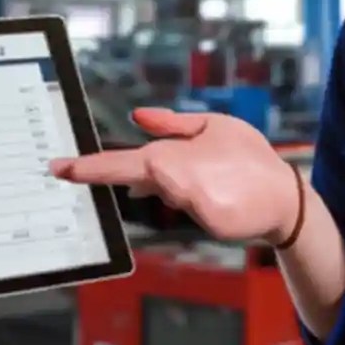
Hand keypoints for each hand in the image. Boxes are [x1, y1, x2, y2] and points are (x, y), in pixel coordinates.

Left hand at [49, 107, 300, 241]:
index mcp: (171, 157)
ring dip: (179, 183)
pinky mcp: (205, 225)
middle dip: (144, 174)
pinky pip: (189, 209)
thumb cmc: (249, 157)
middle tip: (146, 167)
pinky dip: (198, 199)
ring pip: (167, 194)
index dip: (87, 168)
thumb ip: (171, 124)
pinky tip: (223, 190)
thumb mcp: (214, 125)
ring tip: (215, 172)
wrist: (285, 195)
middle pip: (141, 180)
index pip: (119, 164)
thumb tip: (138, 118)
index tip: (59, 169)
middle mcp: (176, 184)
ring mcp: (191, 208)